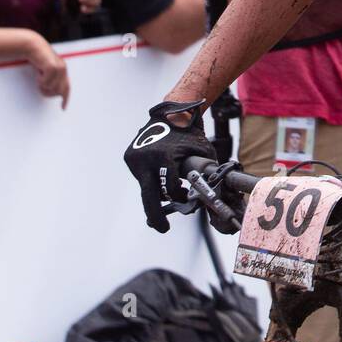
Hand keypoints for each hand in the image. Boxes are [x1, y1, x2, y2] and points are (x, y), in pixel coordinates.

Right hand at [24, 34, 69, 107]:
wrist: (33, 46)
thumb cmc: (37, 58)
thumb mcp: (45, 69)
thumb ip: (51, 78)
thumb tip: (52, 92)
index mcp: (63, 71)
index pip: (67, 88)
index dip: (65, 99)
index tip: (63, 108)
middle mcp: (63, 70)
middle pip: (58, 92)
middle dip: (48, 91)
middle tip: (40, 84)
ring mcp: (59, 68)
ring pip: (51, 88)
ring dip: (43, 85)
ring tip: (39, 75)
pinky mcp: (53, 67)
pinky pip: (46, 83)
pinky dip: (40, 80)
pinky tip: (38, 72)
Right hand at [123, 98, 212, 232]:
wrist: (170, 113)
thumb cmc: (190, 134)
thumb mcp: (202, 153)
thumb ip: (203, 174)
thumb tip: (211, 196)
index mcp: (163, 158)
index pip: (170, 189)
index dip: (179, 196)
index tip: (184, 199)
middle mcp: (145, 159)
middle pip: (149, 196)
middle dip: (156, 215)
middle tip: (162, 228)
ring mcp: (135, 158)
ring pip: (146, 186)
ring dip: (157, 190)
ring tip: (171, 184)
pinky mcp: (130, 157)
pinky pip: (142, 176)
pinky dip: (151, 179)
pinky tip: (161, 171)